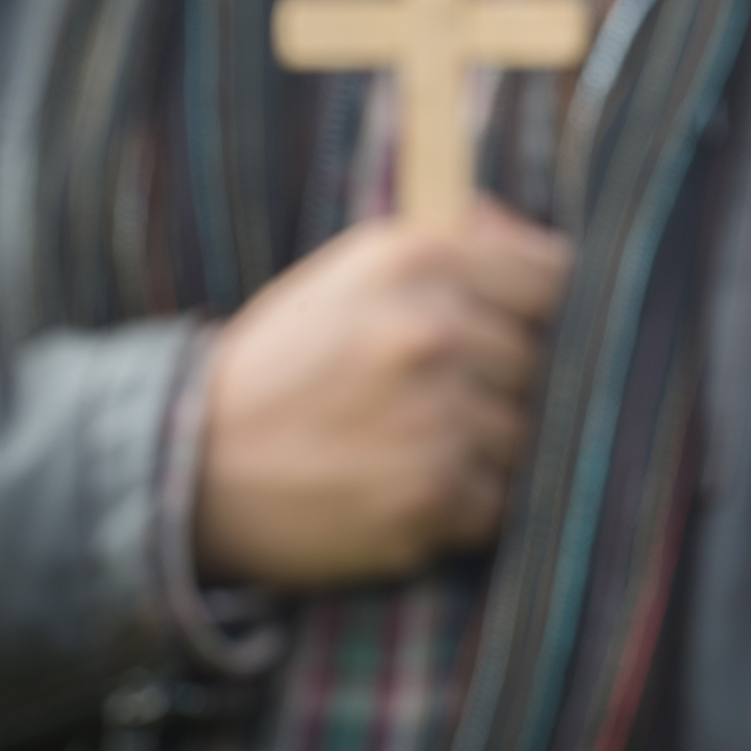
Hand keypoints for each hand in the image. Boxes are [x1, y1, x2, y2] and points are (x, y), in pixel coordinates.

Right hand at [195, 198, 570, 586]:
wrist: (193, 460)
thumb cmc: (293, 359)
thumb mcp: (358, 272)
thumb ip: (459, 245)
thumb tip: (555, 248)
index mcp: (418, 259)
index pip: (557, 279)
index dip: (547, 312)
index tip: (526, 332)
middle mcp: (431, 332)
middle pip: (549, 364)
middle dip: (511, 385)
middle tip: (447, 399)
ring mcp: (433, 418)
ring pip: (530, 437)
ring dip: (490, 449)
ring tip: (418, 443)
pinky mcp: (427, 498)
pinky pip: (497, 503)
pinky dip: (464, 505)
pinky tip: (405, 486)